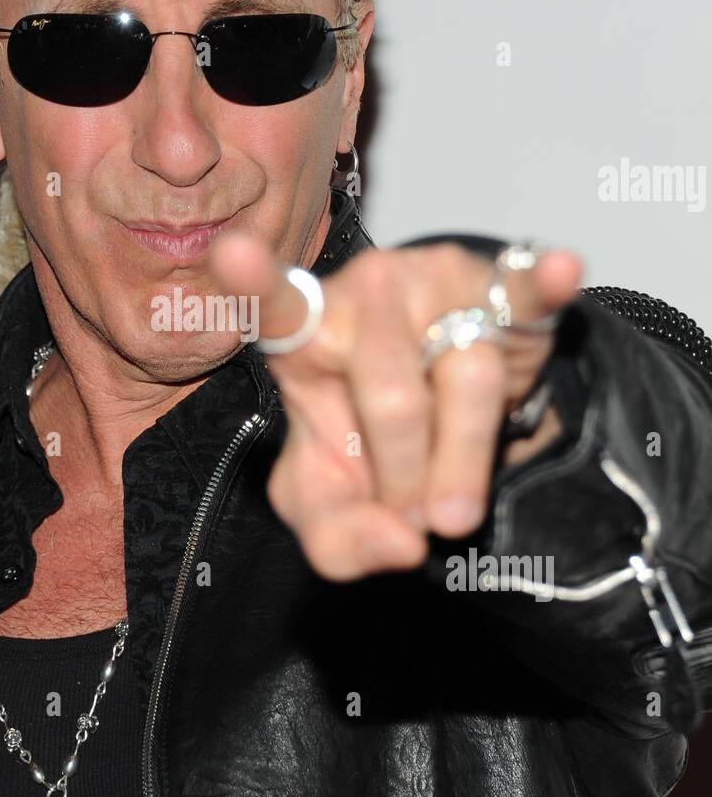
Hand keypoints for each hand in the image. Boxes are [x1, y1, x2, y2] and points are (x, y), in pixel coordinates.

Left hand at [209, 234, 582, 581]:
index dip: (255, 283)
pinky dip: (547, 286)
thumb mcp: (329, 504)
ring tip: (457, 502)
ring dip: (466, 460)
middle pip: (393, 398)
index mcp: (306, 335)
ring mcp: (435, 284)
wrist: (443, 414)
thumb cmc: (364, 444)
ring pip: (468, 381)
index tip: (233, 254)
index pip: (277, 308)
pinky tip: (563, 270)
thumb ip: (337, 539)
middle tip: (416, 517)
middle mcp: (365, 295)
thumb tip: (402, 542)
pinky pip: (527, 291)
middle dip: (408, 479)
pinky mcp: (501, 288)